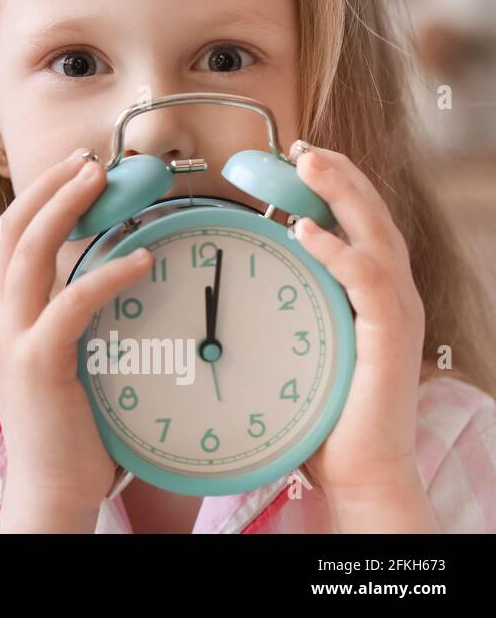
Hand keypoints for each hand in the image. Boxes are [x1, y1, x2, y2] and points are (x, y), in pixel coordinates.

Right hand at [0, 147, 151, 530]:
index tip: (70, 173)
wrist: (49, 488)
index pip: (5, 241)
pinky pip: (72, 301)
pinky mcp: (38, 362)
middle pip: (11, 232)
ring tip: (100, 180)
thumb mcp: (57, 364)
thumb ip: (67, 322)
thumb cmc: (65, 431)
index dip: (35, 199)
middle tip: (87, 161)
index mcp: (0, 319)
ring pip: (29, 253)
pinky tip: (140, 258)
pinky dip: (106, 273)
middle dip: (48, 188)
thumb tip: (102, 282)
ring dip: (65, 208)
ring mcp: (13, 339)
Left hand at [285, 142, 433, 526]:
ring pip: (376, 234)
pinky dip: (339, 250)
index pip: (357, 224)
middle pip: (371, 215)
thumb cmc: (321, 414)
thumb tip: (222, 293)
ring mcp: (395, 314)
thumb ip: (277, 311)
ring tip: (307, 164)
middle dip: (337, 174)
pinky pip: (368, 280)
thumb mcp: (296, 346)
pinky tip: (308, 231)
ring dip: (342, 194)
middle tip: (300, 146)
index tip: (297, 157)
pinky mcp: (389, 336)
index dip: (333, 186)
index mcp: (369, 294)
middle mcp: (390, 296)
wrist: (357, 471)